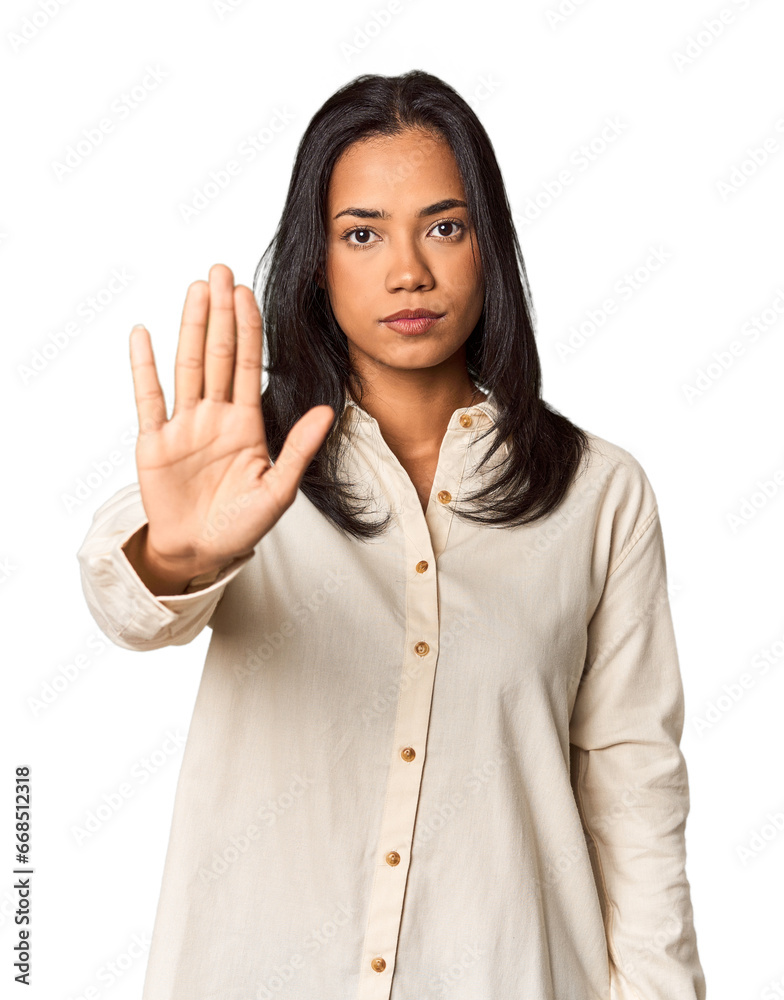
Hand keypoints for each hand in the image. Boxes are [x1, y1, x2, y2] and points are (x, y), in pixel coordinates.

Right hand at [128, 263, 333, 581]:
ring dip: (190, 327)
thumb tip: (330, 411)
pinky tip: (143, 334)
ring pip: (187, 366)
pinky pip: (149, 398)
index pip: (248, 366)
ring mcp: (183, 425)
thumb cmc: (241, 524)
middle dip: (221, 313)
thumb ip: (299, 448)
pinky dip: (144, 366)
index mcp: (245, 424)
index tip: (247, 293)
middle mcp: (214, 416)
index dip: (248, 328)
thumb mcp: (278, 490)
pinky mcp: (154, 442)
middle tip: (221, 270)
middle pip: (218, 354)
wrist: (201, 551)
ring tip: (195, 289)